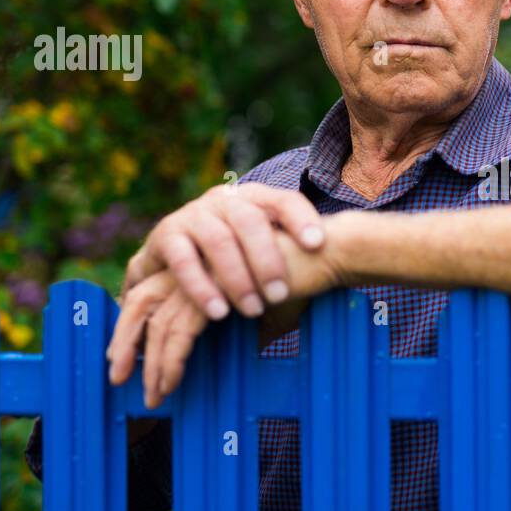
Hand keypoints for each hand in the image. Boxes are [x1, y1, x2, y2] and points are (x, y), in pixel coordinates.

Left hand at [108, 223, 350, 404]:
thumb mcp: (272, 307)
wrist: (324, 256)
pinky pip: (181, 330)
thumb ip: (256, 324)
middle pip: (140, 304)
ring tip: (154, 393)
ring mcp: (203, 275)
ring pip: (159, 323)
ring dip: (152, 363)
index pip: (151, 295)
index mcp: (201, 266)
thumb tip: (256, 346)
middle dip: (126, 344)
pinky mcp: (215, 289)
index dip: (134, 328)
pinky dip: (173, 359)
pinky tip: (171, 381)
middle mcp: (195, 266)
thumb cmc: (303, 278)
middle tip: (118, 378)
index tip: (128, 359)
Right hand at [121, 183, 324, 321]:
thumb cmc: (233, 257)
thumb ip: (293, 254)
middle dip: (268, 258)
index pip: (284, 200)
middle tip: (282, 294)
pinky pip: (184, 260)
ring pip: (219, 240)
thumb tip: (344, 269)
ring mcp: (194, 213)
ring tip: (254, 309)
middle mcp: (225, 199)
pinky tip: (218, 312)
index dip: (301, 218)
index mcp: (255, 198)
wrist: (172, 254)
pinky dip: (201, 287)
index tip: (318, 244)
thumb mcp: (263, 250)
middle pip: (251, 221)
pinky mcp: (166, 234)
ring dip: (237, 277)